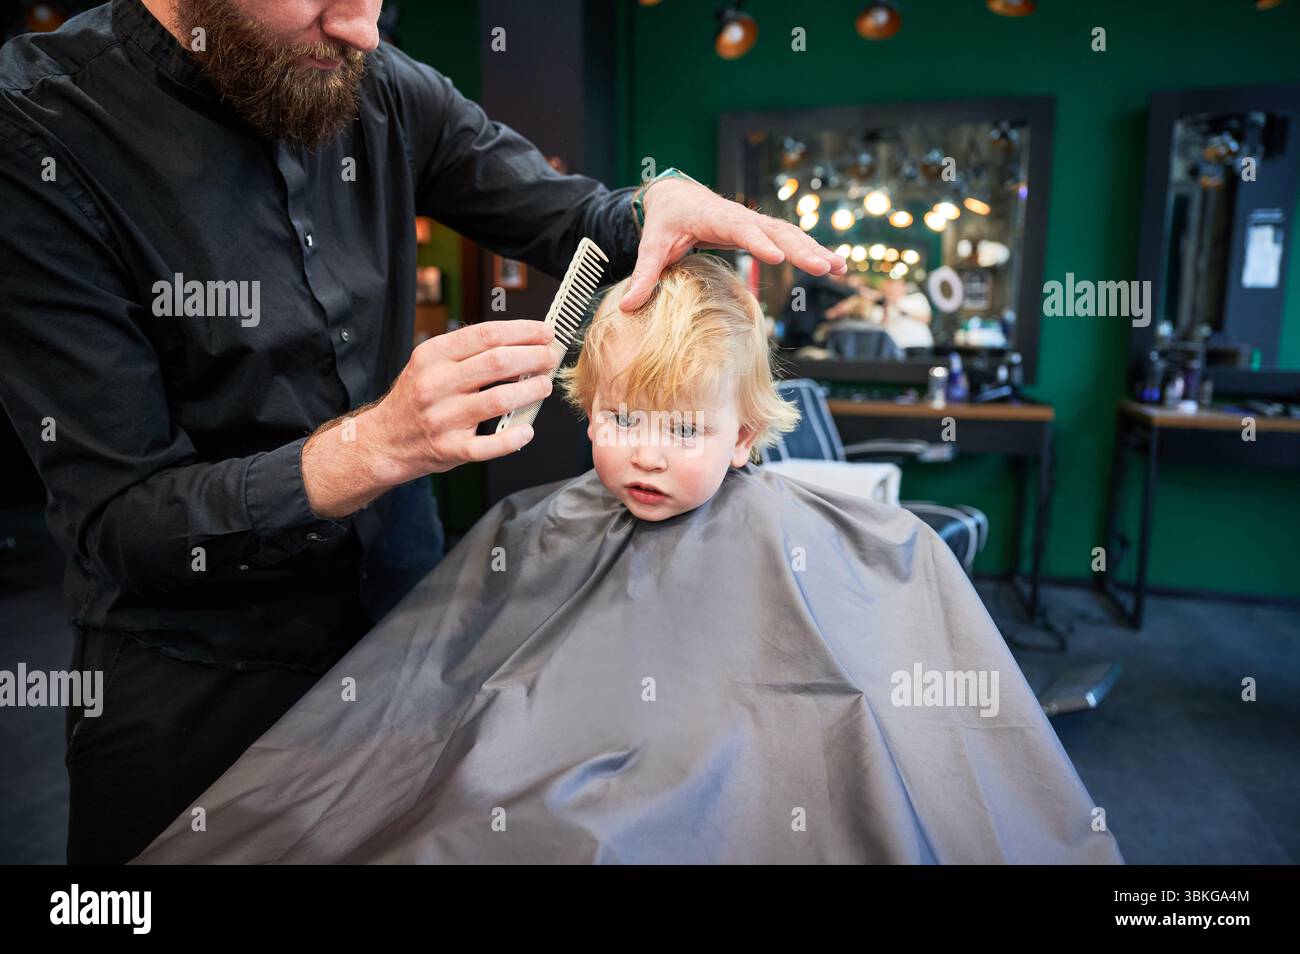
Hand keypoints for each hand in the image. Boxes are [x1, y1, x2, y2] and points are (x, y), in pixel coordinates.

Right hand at [371, 320, 560, 480]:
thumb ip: (469, 352)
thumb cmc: (417, 397)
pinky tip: (527, 429)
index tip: (545, 332)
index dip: (523, 331)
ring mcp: (443, 418)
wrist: (386, 439)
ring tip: (543, 386)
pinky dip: (513, 438)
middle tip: (549, 358)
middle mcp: (436, 384)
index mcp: (432, 356)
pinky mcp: (450, 448)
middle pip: (497, 363)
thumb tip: (521, 342)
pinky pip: (488, 445)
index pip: (486, 335)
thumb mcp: (431, 363)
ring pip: (498, 400)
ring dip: (531, 391)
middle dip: (533, 357)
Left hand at [618, 177, 847, 311]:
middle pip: (775, 231)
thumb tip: (628, 307)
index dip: (758, 242)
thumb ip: (644, 275)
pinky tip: (836, 265)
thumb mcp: (651, 246)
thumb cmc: (663, 221)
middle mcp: (741, 217)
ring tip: (839, 268)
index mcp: (714, 217)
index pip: (740, 229)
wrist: (674, 195)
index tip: (776, 257)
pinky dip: (813, 250)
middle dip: (800, 249)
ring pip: (790, 234)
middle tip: (823, 268)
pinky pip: (791, 239)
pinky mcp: (762, 231)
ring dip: (814, 250)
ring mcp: (755, 223)